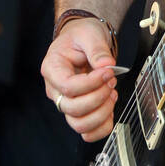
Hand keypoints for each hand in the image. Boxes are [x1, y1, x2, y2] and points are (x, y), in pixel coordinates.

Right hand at [42, 18, 118, 141]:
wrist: (83, 41)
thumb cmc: (81, 36)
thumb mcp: (89, 34)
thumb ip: (97, 49)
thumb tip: (107, 64)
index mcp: (53, 69)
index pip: (68, 87)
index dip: (91, 83)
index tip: (108, 72)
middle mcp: (56, 90)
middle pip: (73, 108)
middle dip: (98, 97)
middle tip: (111, 80)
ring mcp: (66, 103)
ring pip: (79, 124)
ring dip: (101, 113)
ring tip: (112, 94)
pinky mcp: (79, 111)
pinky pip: (87, 131)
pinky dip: (102, 126)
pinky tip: (110, 109)